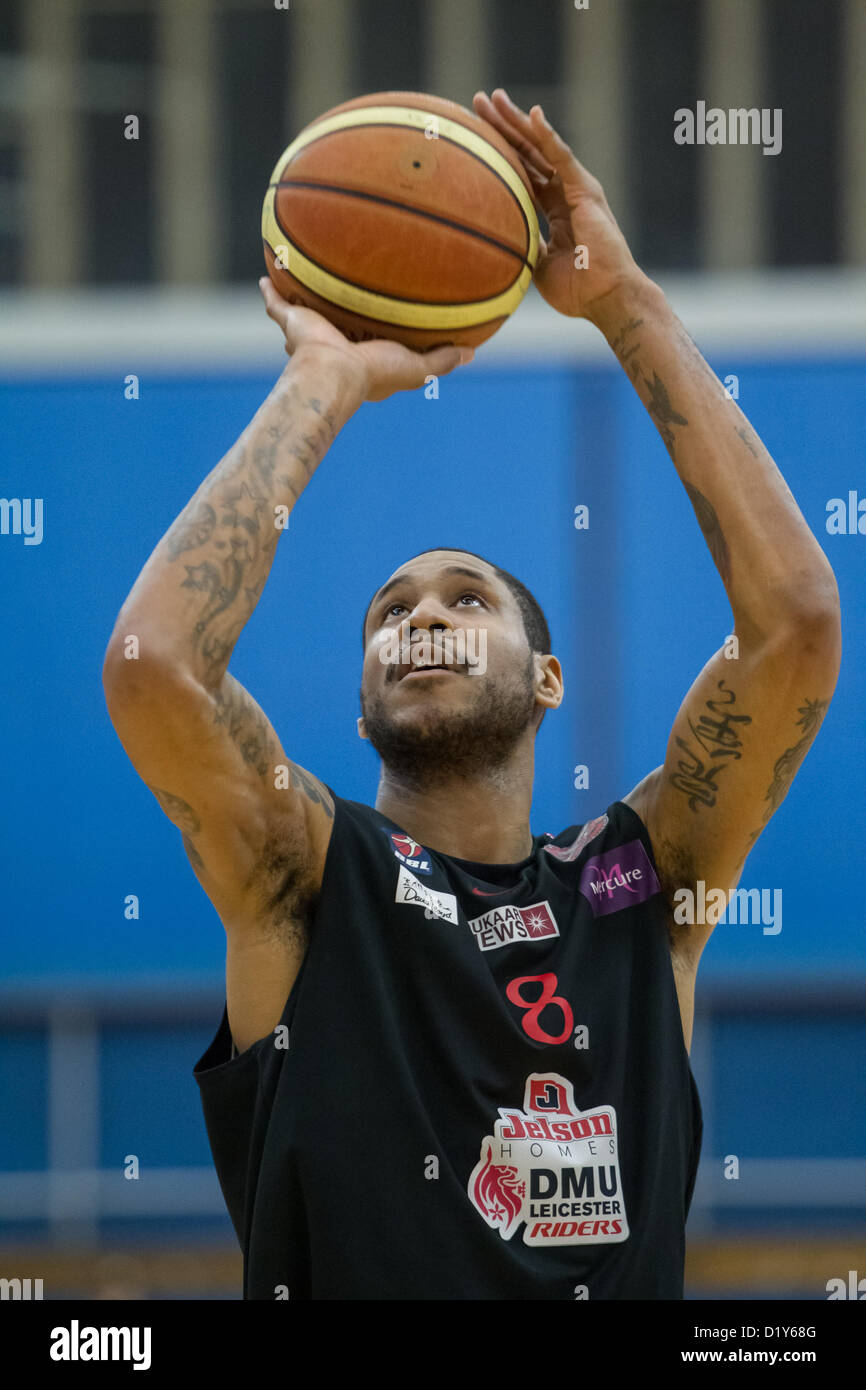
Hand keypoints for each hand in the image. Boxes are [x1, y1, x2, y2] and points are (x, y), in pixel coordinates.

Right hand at [259, 277, 473, 403]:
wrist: (333, 372)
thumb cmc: (373, 373)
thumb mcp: (416, 367)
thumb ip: (441, 360)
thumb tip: (471, 354)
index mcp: (359, 357)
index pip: (367, 342)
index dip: (375, 334)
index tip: (382, 323)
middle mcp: (333, 344)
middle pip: (335, 324)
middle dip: (336, 314)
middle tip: (341, 297)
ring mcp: (310, 334)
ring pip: (305, 313)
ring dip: (303, 300)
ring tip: (302, 280)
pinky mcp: (292, 322)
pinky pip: (277, 303)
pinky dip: (271, 290)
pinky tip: (267, 274)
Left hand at [472, 89, 645, 323]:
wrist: (606, 297)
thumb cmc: (578, 289)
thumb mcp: (537, 264)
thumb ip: (523, 243)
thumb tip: (495, 237)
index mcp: (554, 210)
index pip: (522, 172)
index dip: (500, 152)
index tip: (473, 133)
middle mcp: (564, 193)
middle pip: (528, 152)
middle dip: (503, 127)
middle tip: (478, 101)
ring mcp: (576, 188)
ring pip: (541, 147)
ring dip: (517, 122)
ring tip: (494, 98)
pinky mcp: (586, 190)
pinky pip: (563, 157)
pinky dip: (548, 135)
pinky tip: (531, 115)